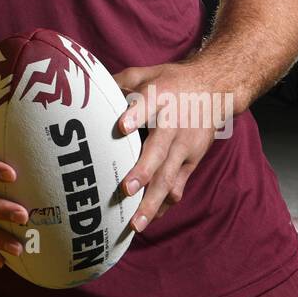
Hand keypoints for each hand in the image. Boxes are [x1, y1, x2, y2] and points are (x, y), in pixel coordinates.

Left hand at [109, 62, 221, 233]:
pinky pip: (179, 185)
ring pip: (170, 175)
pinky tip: (148, 220)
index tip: (122, 126)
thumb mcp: (144, 74)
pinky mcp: (193, 160)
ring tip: (137, 223)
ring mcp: (185, 145)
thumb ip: (117, 82)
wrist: (213, 89)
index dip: (135, 114)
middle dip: (144, 170)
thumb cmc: (168, 82)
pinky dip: (164, 204)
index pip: (148, 103)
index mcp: (160, 96)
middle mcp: (174, 123)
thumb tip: (84, 92)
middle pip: (159, 149)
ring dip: (153, 200)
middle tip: (126, 189)